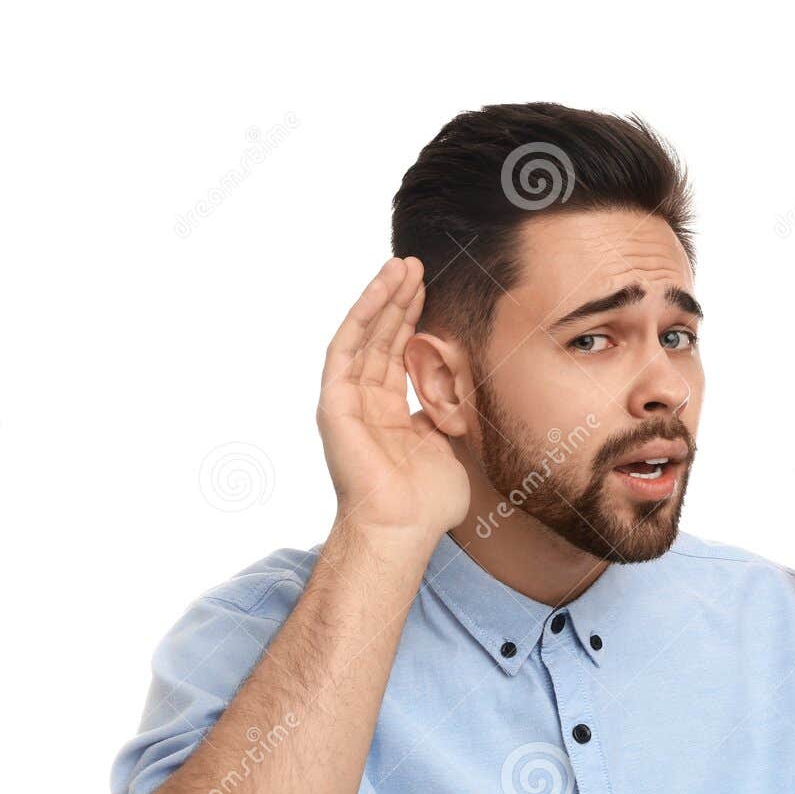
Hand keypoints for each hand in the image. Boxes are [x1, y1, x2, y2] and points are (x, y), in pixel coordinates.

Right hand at [317, 257, 469, 549]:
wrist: (404, 528)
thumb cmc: (429, 503)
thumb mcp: (447, 447)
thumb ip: (446, 416)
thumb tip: (460, 393)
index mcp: (387, 414)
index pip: (398, 354)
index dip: (412, 320)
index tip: (430, 290)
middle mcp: (363, 403)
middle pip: (380, 338)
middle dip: (399, 300)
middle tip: (417, 264)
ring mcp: (346, 402)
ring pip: (363, 335)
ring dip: (381, 298)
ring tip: (402, 265)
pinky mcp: (334, 403)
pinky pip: (346, 348)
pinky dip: (362, 315)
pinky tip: (380, 289)